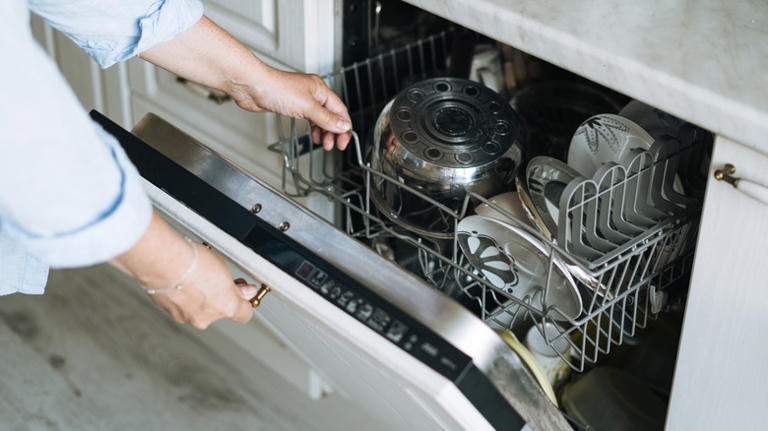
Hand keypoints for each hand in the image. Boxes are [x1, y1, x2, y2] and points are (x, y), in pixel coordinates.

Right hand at [146, 244, 257, 328]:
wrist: (163, 262)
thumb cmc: (193, 261)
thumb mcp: (224, 268)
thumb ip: (236, 286)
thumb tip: (245, 291)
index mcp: (226, 307)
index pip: (245, 314)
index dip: (245, 303)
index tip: (243, 293)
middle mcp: (207, 318)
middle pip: (219, 311)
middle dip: (218, 297)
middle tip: (215, 279)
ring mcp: (187, 317)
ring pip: (199, 309)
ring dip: (199, 297)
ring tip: (194, 276)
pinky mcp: (170, 312)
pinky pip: (181, 306)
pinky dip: (183, 297)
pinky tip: (180, 281)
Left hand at [228, 68, 352, 150]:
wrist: (253, 87)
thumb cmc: (276, 88)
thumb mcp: (307, 107)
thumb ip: (326, 118)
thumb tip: (342, 126)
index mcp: (320, 89)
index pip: (339, 109)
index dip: (344, 126)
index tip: (344, 140)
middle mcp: (313, 93)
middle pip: (331, 115)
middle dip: (333, 131)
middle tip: (333, 145)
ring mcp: (302, 99)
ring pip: (320, 118)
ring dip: (324, 131)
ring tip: (323, 143)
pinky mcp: (291, 105)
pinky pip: (309, 118)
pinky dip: (313, 128)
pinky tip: (313, 134)